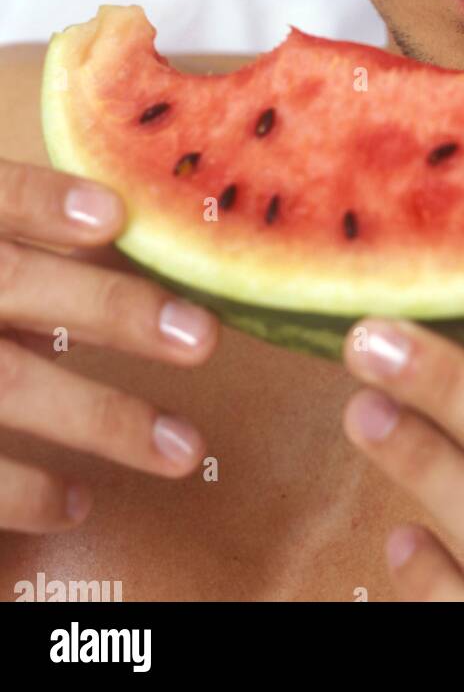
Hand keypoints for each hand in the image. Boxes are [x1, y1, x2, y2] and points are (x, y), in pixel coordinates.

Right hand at [0, 158, 218, 533]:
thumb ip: (36, 249)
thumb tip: (148, 244)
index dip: (45, 202)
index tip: (115, 215)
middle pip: (12, 284)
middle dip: (110, 308)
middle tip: (204, 338)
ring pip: (6, 384)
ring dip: (99, 418)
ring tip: (179, 448)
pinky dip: (25, 492)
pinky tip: (78, 502)